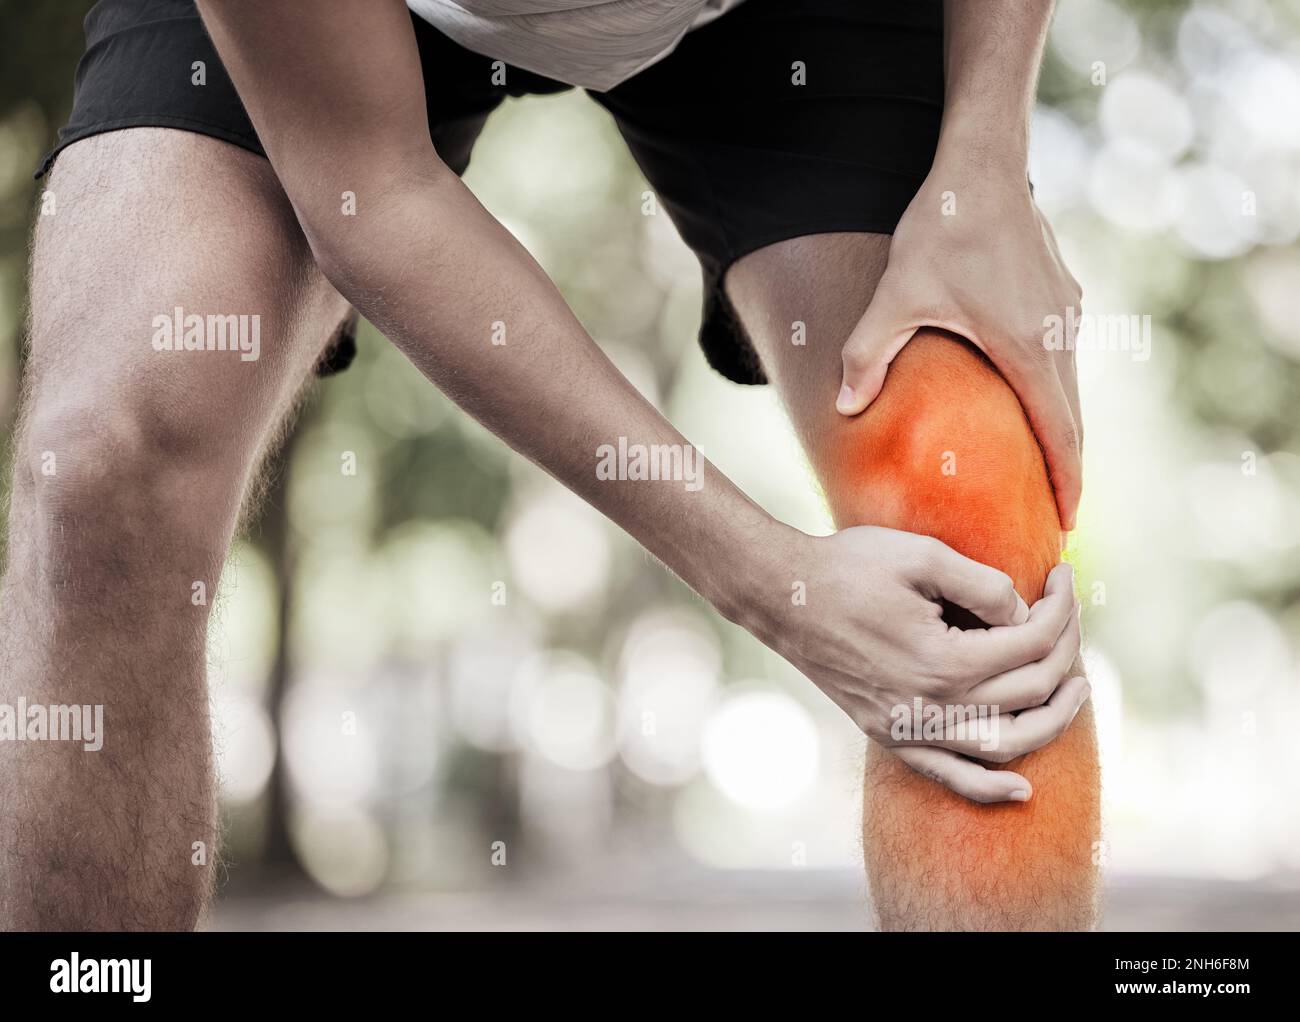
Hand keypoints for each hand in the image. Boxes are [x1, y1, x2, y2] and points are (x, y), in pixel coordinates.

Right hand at [751, 526, 1086, 803]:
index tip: (1061, 576)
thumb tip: (1025, 614)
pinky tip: (1021, 791)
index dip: (1060, 606)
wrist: (784, 595)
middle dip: (1065, 648)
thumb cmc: (849, 567)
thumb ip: (984, 585)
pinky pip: (949, 776)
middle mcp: (932, 706)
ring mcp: (910, 729)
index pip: (1031, 641)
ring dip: (1053, 718)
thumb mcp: (922, 556)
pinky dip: (989, 788)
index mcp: (944, 660)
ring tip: (1076, 688)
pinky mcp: (891, 735)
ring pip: (1006, 744)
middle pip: (1031, 690)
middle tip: (1068, 613)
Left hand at [836, 144, 1084, 528]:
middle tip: (1052, 515)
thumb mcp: (897, 295)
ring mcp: (1067, 312)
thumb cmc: (943, 227)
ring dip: (1062, 429)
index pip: (1058, 434)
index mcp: (1028, 348)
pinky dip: (1055, 391)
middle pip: (1073, 418)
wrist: (984, 162)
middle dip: (1065, 469)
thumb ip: (867, 354)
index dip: (1064, 482)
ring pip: (1072, 387)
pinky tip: (1030, 400)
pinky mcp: (1062, 294)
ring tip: (1044, 469)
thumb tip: (843, 409)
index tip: (1066, 523)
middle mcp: (1059, 334)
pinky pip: (1064, 356)